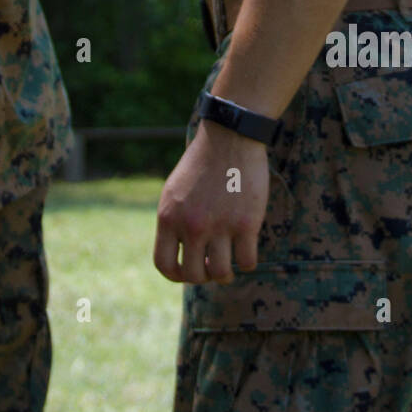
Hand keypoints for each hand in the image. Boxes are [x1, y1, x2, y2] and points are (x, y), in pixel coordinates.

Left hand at [153, 121, 268, 283]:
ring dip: (226, 273)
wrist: (229, 136)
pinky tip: (246, 248)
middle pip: (194, 275)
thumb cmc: (202, 163)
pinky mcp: (246, 223)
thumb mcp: (175, 191)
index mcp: (168, 217)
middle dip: (205, 276)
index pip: (164, 264)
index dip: (177, 275)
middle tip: (213, 263)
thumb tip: (180, 254)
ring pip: (222, 274)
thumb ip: (174, 221)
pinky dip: (248, 261)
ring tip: (230, 260)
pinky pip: (247, 262)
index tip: (189, 270)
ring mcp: (219, 225)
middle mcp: (191, 225)